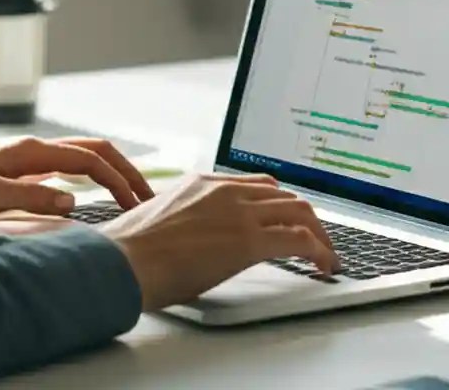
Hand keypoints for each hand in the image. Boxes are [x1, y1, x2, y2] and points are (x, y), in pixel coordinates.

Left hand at [0, 136, 154, 219]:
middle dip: (126, 170)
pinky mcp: (15, 169)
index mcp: (30, 151)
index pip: (92, 159)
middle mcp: (32, 149)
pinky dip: (89, 177)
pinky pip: (65, 167)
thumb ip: (28, 198)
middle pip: (94, 150)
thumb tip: (72, 203)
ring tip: (129, 195)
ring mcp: (24, 157)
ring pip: (81, 156)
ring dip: (110, 172)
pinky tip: (90, 196)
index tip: (138, 204)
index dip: (120, 179)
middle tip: (148, 196)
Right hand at [99, 173, 337, 310]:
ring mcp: (239, 212)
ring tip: (326, 254)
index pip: (255, 185)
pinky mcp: (249, 240)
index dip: (278, 202)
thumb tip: (190, 243)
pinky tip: (324, 265)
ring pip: (299, 211)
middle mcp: (224, 191)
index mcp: (202, 183)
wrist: (121, 261)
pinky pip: (300, 239)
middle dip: (304, 216)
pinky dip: (320, 251)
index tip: (287, 217)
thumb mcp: (160, 222)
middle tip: (315, 237)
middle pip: (283, 194)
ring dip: (319, 233)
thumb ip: (185, 222)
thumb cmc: (129, 252)